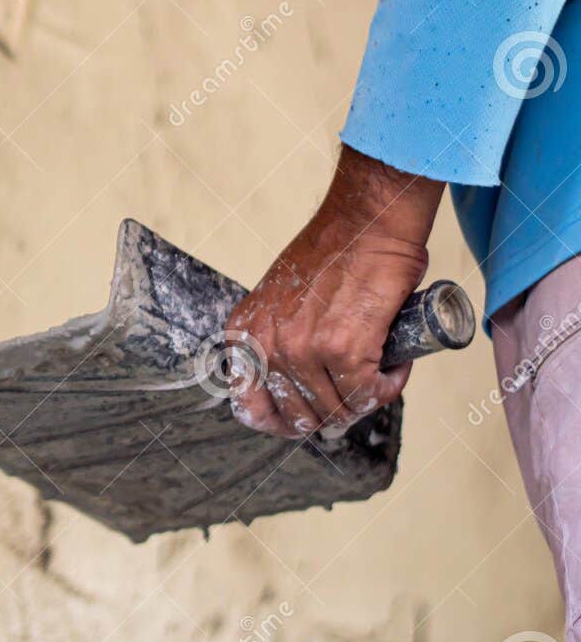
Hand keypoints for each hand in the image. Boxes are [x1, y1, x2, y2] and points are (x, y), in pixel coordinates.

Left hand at [226, 147, 443, 437]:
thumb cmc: (334, 253)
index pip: (251, 405)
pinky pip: (368, 393)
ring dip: (366, 398)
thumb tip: (300, 385)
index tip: (307, 420)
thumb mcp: (281, 299)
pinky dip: (388, 386)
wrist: (365, 220)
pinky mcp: (343, 349)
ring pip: (336, 408)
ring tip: (382, 371)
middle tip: (359, 393)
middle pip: (299, 415)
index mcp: (245, 334)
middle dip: (333, 412)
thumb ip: (280, 337)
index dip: (282, 421)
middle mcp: (266, 346)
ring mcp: (301, 350)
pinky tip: (396, 365)